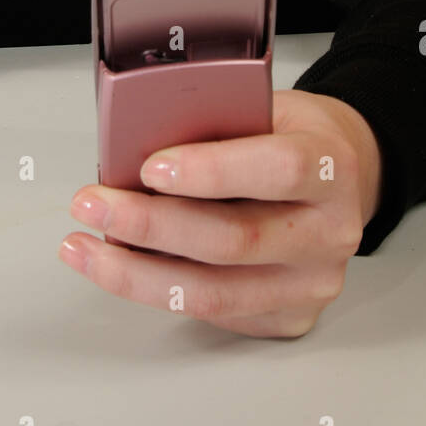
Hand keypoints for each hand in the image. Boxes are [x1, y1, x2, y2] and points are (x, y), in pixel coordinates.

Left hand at [59, 89, 383, 338]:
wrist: (341, 180)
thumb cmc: (293, 137)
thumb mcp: (266, 108)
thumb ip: (217, 125)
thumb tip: (133, 147)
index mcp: (333, 168)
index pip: (279, 169)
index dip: (213, 170)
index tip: (151, 167)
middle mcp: (331, 233)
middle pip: (235, 240)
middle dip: (151, 225)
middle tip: (93, 204)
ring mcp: (311, 284)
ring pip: (214, 291)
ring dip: (136, 271)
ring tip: (84, 247)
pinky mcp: (287, 317)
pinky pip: (210, 311)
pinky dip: (155, 288)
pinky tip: (119, 264)